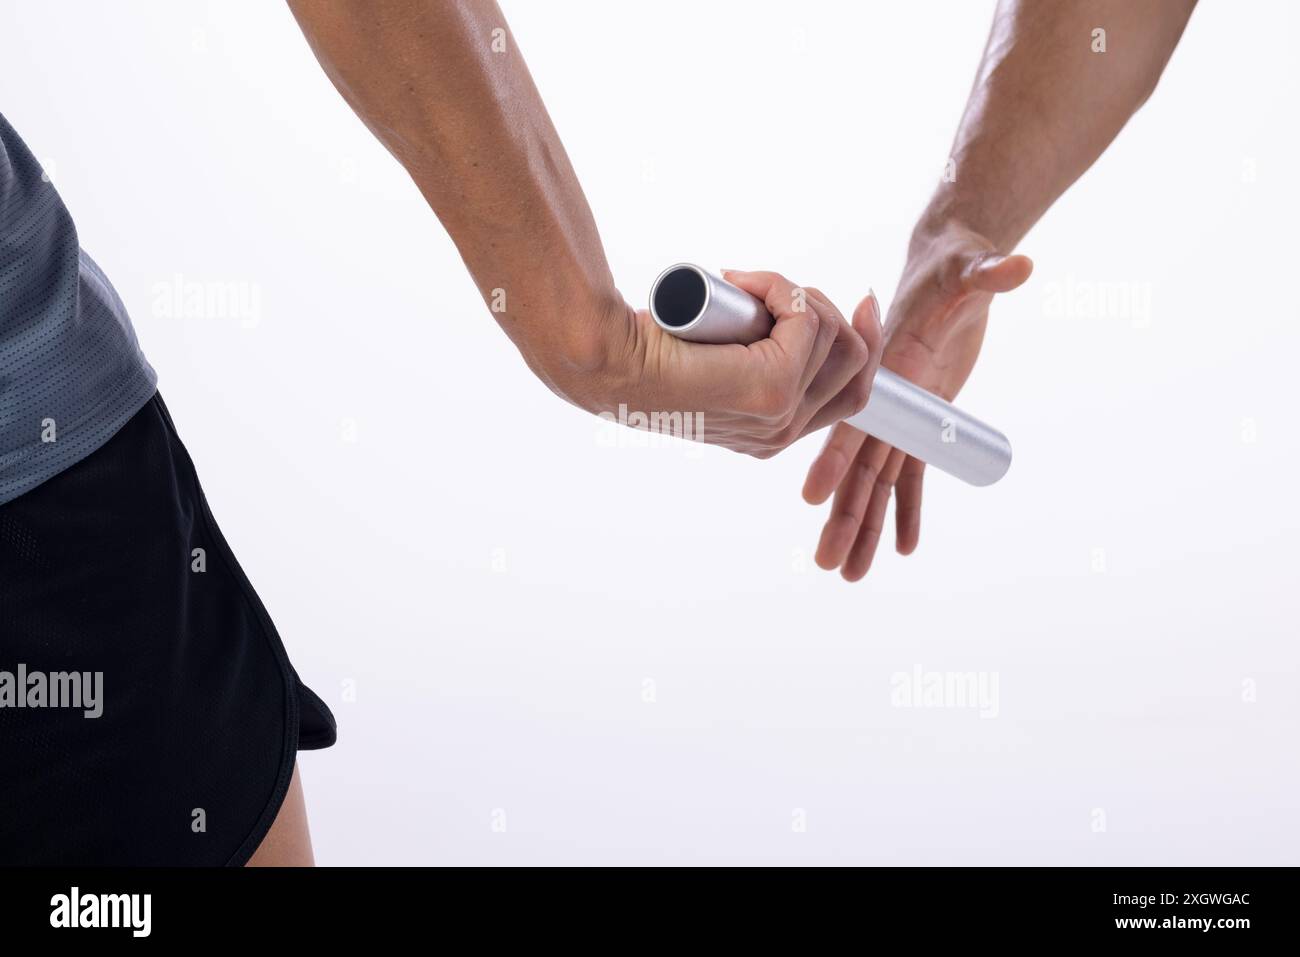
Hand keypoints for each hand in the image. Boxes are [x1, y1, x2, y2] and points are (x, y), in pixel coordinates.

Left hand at [548, 270, 881, 458]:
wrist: (602, 357)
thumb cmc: (641, 353)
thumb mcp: (713, 356)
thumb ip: (749, 352)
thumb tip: (775, 315)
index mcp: (770, 432)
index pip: (849, 392)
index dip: (863, 342)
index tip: (861, 301)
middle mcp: (780, 433)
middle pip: (855, 364)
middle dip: (830, 312)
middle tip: (773, 288)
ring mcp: (780, 416)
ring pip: (836, 337)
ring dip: (795, 295)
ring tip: (741, 286)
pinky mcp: (772, 388)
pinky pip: (806, 318)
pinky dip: (779, 287)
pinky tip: (738, 283)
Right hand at [801, 223, 1031, 579]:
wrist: (949, 265)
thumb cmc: (955, 262)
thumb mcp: (970, 268)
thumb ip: (991, 273)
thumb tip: (1019, 267)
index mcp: (888, 367)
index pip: (859, 420)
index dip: (836, 457)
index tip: (813, 495)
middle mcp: (887, 399)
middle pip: (861, 468)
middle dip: (844, 516)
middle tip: (826, 563)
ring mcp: (904, 415)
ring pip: (879, 481)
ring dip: (864, 525)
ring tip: (848, 574)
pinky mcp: (925, 422)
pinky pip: (911, 474)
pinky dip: (906, 509)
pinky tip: (901, 548)